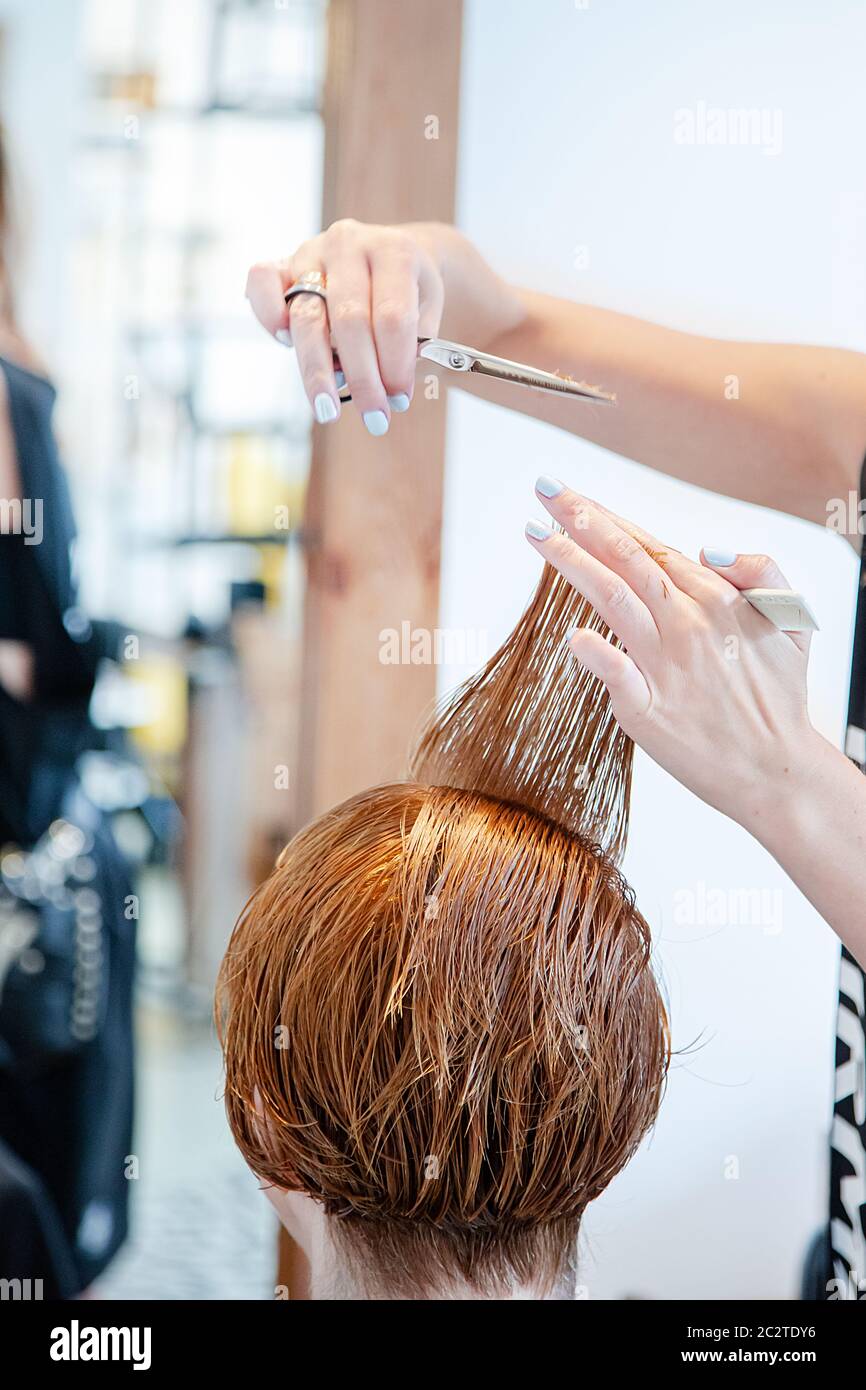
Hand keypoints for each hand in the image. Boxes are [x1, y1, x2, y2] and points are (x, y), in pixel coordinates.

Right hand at [245, 220, 524, 434]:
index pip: (393, 317)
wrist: (389, 256)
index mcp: (395, 253)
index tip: (399, 402)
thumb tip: (389, 385)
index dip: (395, 365)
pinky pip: (261, 280)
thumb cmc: (409, 293)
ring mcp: (312, 252)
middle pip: (350, 320)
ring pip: (307, 316)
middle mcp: (350, 245)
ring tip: (327, 411)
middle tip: (374, 418)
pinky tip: (284, 344)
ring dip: (317, 372)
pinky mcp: (283, 263)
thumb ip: (414, 345)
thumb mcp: (427, 312)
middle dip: (362, 378)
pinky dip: (267, 313)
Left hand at [524, 476, 819, 832]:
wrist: (776, 770)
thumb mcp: (792, 621)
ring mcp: (666, 666)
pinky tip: (573, 635)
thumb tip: (705, 548)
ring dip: (572, 562)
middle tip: (543, 492)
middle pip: (625, 559)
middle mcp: (688, 624)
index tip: (565, 495)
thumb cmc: (779, 697)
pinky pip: (617, 673)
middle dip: (580, 520)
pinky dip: (596, 653)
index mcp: (716, 599)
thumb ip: (760, 572)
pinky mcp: (650, 709)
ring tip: (538, 535)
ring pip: (614, 598)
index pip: (649, 546)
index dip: (605, 515)